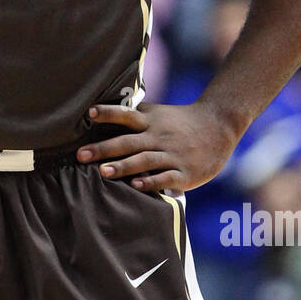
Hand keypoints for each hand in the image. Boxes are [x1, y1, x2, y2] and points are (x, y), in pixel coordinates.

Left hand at [76, 99, 237, 192]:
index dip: (108, 113)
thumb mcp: (158, 113)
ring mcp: (172, 154)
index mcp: (150, 121)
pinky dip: (151, 182)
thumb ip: (134, 115)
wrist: (220, 126)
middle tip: (80, 155)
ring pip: (145, 160)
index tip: (89, 113)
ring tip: (102, 172)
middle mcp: (159, 136)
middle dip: (104, 148)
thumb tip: (101, 113)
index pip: (126, 114)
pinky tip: (137, 186)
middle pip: (128, 141)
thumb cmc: (180, 122)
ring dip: (123, 166)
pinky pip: (166, 178)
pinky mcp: (185, 172)